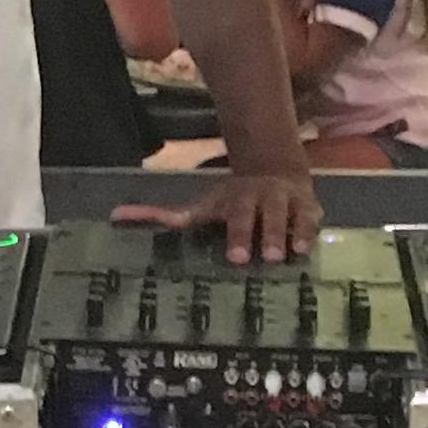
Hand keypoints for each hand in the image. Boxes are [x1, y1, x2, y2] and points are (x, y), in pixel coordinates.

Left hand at [116, 167, 320, 264]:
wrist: (276, 170)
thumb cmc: (233, 202)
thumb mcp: (201, 207)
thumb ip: (163, 216)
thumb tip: (115, 216)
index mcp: (234, 199)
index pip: (233, 215)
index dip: (235, 233)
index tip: (234, 257)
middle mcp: (259, 198)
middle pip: (260, 214)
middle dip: (261, 233)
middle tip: (263, 258)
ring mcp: (286, 202)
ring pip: (288, 216)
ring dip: (288, 234)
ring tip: (288, 255)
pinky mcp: (309, 209)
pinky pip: (311, 221)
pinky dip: (309, 233)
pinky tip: (307, 249)